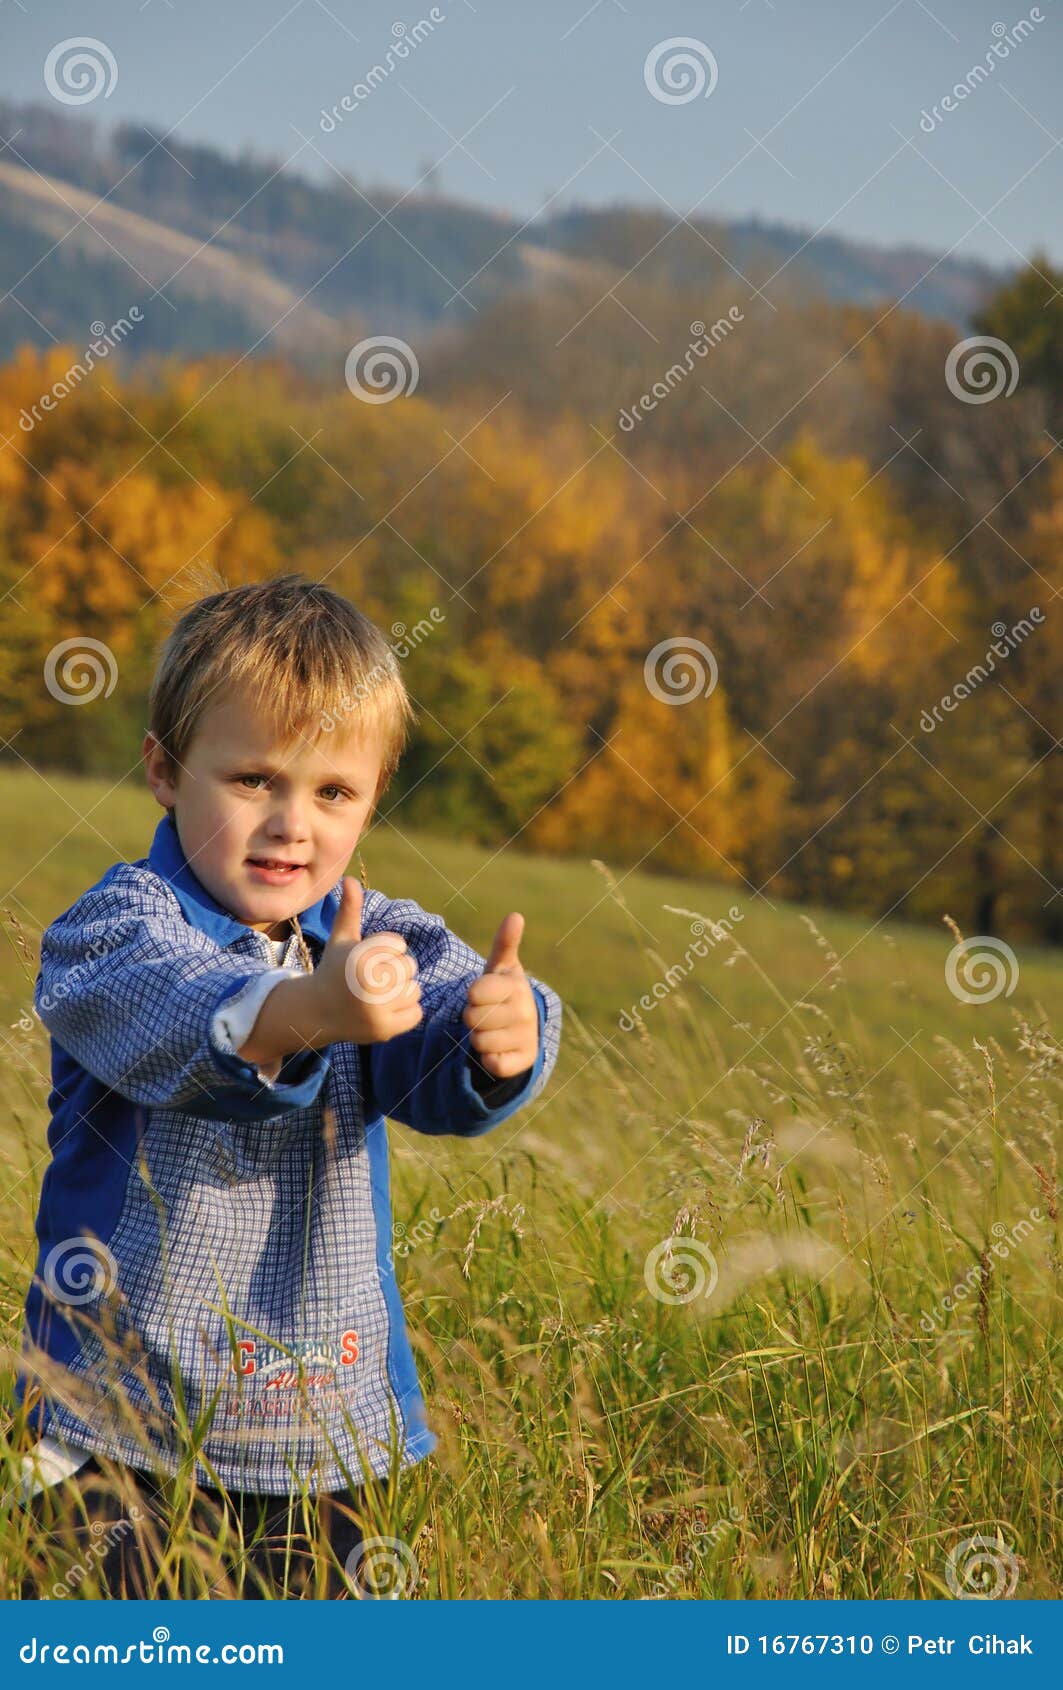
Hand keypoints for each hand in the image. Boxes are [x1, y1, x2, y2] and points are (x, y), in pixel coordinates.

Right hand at [313, 877, 423, 1044]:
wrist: (317, 1012)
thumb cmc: (334, 969)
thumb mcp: (342, 938)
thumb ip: (350, 910)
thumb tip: (350, 879)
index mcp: (360, 959)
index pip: (400, 945)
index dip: (386, 950)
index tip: (366, 960)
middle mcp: (368, 986)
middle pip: (409, 967)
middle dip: (395, 970)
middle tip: (371, 980)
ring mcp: (377, 1011)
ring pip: (415, 989)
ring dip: (401, 991)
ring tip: (377, 994)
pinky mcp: (385, 1031)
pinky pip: (416, 1012)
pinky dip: (405, 1011)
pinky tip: (383, 1009)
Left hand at [462, 912, 538, 1079]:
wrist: (523, 1027)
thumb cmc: (503, 992)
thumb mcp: (501, 968)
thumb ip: (504, 943)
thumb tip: (515, 915)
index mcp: (516, 986)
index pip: (475, 993)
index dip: (471, 996)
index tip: (482, 995)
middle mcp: (525, 1011)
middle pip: (473, 1018)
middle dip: (472, 1017)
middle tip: (485, 1014)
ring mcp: (526, 1037)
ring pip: (480, 1041)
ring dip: (478, 1038)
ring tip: (491, 1029)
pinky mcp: (524, 1061)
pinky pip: (493, 1063)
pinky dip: (488, 1058)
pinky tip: (497, 1048)